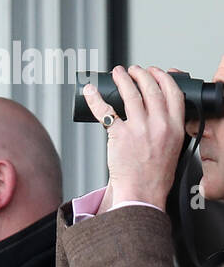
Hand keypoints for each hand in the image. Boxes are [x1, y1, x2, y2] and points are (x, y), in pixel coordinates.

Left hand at [83, 64, 185, 207]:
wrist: (141, 196)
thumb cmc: (154, 178)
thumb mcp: (174, 149)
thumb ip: (170, 129)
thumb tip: (159, 114)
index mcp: (175, 127)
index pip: (172, 92)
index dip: (163, 77)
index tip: (155, 71)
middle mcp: (159, 124)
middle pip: (151, 88)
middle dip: (140, 74)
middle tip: (133, 70)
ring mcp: (139, 129)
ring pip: (130, 94)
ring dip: (122, 79)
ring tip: (117, 73)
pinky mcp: (120, 136)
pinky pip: (106, 111)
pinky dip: (96, 99)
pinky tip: (91, 92)